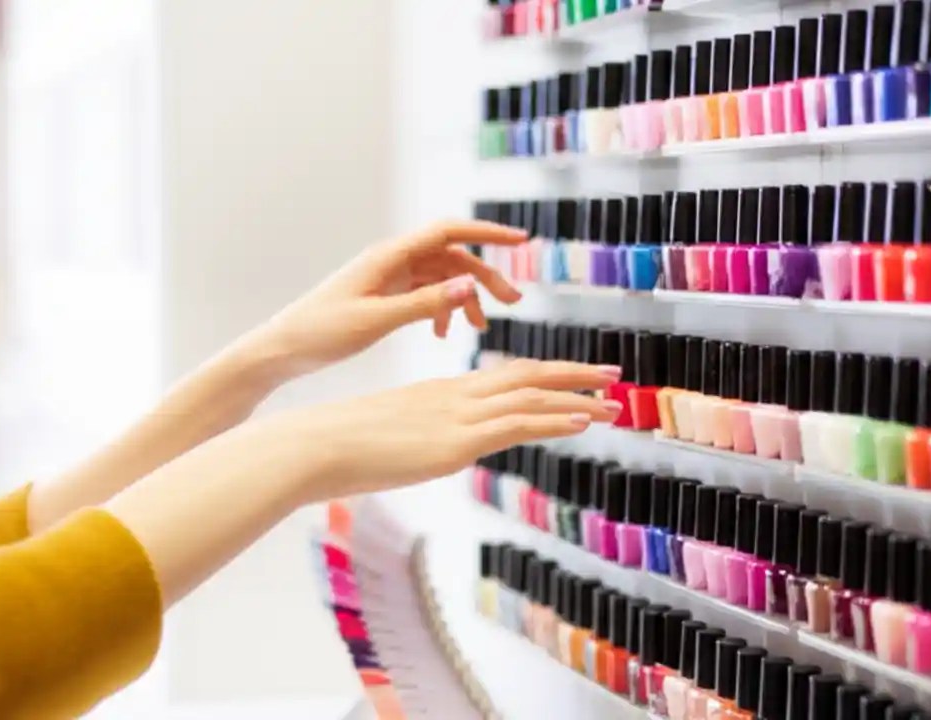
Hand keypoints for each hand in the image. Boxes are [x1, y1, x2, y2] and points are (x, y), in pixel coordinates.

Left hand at [249, 221, 525, 377]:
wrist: (283, 348)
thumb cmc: (322, 332)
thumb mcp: (377, 320)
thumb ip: (426, 303)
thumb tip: (469, 285)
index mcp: (389, 256)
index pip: (449, 231)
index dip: (488, 232)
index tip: (522, 239)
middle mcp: (391, 260)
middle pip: (452, 256)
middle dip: (485, 277)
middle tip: (513, 303)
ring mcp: (388, 277)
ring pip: (441, 277)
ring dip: (465, 298)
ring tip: (481, 329)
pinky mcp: (384, 294)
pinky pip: (425, 294)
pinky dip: (441, 310)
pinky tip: (442, 335)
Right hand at [262, 359, 621, 501]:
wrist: (315, 444)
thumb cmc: (339, 444)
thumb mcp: (389, 437)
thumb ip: (416, 440)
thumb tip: (425, 452)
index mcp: (441, 393)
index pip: (504, 377)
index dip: (545, 375)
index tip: (574, 376)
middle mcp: (456, 397)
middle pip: (528, 376)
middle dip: (574, 375)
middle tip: (614, 374)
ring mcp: (457, 416)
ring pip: (531, 397)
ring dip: (578, 397)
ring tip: (615, 402)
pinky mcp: (455, 441)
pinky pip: (517, 424)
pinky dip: (555, 420)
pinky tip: (584, 421)